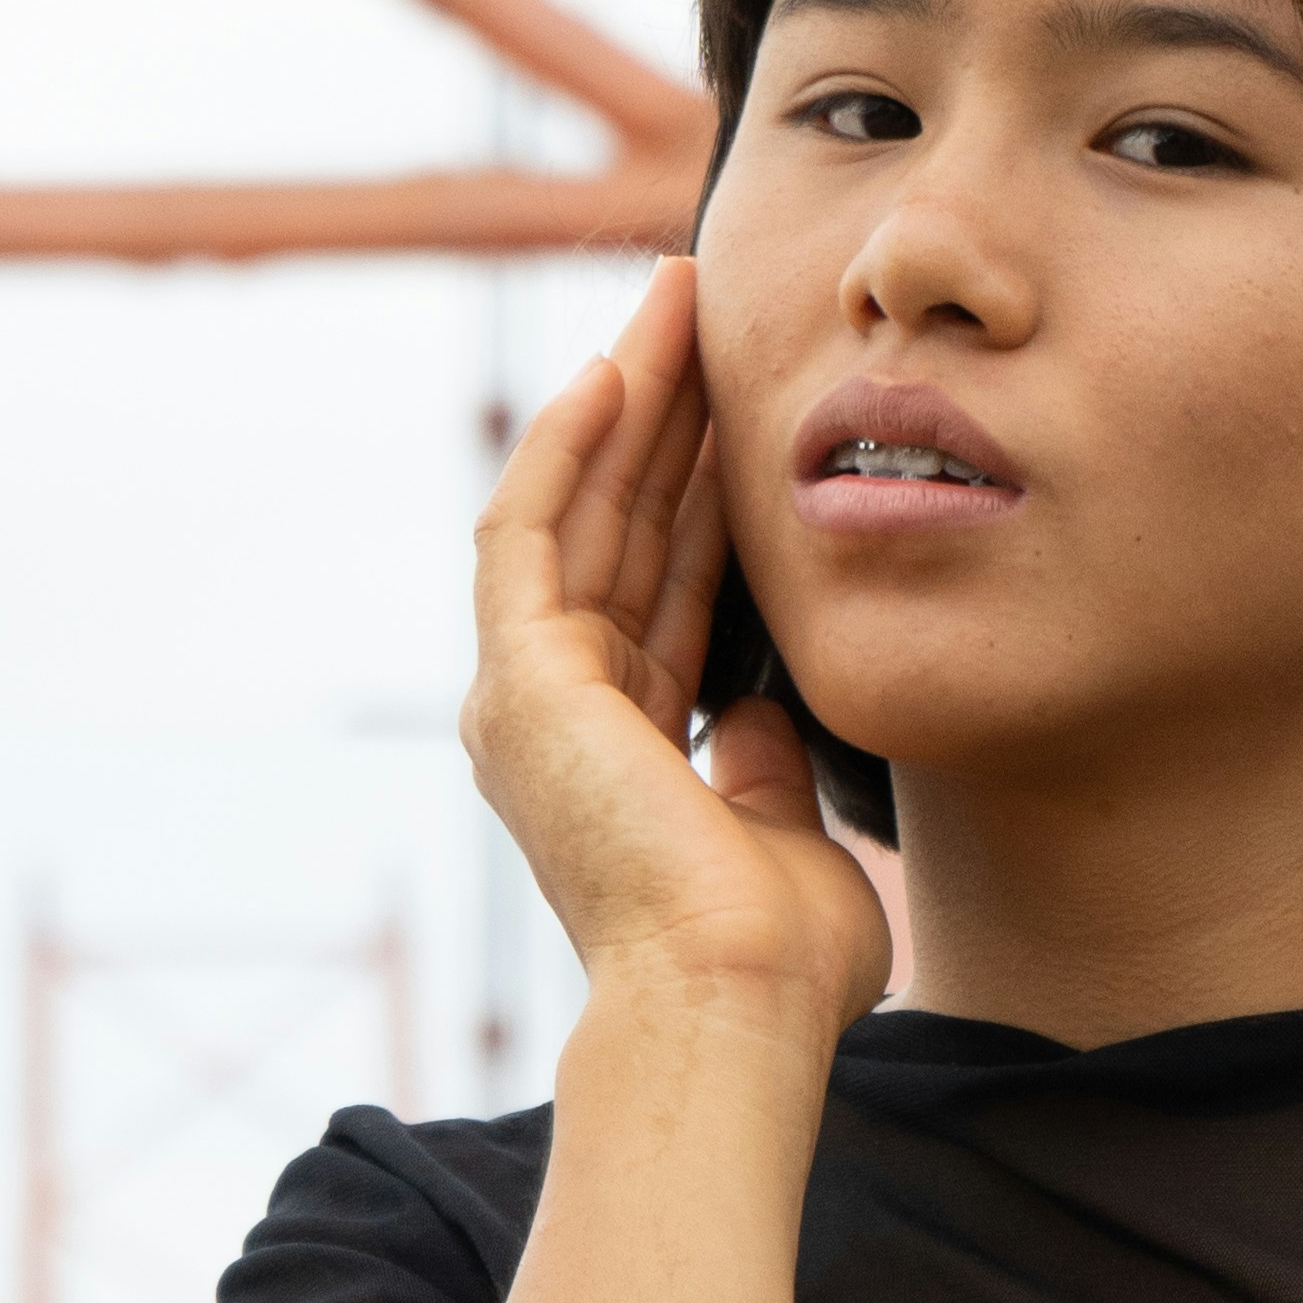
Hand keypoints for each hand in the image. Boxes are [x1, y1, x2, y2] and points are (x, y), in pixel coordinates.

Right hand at [463, 260, 889, 1035]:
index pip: (670, 587)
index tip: (753, 408)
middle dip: (666, 416)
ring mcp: (530, 699)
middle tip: (707, 310)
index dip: (707, 492)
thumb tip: (767, 710)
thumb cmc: (778, 958)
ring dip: (624, 399)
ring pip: (578, 510)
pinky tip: (611, 369)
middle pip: (620, 529)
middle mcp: (561, 719)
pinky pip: (532, 530)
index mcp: (627, 752)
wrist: (735, 1002)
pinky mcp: (519, 680)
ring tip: (673, 299)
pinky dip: (568, 447)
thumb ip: (762, 762)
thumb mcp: (783, 831)